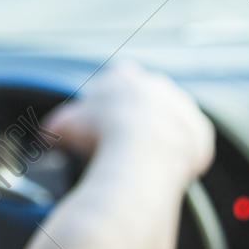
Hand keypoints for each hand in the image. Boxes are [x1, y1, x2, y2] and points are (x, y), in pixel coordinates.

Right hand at [40, 61, 213, 183]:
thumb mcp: (63, 127)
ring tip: (141, 161)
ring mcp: (182, 106)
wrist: (142, 151)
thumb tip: (48, 134)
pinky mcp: (200, 132)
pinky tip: (162, 171)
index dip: (105, 103)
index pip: (115, 81)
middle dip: (134, 119)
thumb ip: (55, 126)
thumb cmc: (99, 135)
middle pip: (145, 100)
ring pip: (169, 121)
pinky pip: (189, 145)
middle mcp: (157, 85)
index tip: (99, 124)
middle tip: (119, 144)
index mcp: (124, 76)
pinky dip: (177, 158)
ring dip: (158, 137)